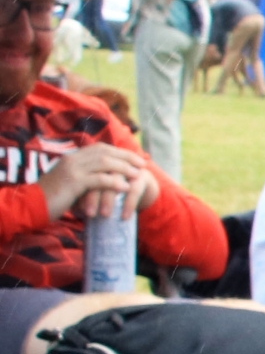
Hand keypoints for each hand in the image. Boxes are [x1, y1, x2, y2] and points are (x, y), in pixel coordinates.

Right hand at [38, 145, 156, 221]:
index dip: (119, 152)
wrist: (32, 205)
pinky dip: (114, 182)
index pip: (99, 148)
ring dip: (124, 168)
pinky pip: (98, 179)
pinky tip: (125, 187)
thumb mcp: (68, 185)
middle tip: (143, 164)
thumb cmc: (51, 199)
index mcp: (72, 158)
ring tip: (138, 175)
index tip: (134, 158)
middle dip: (126, 157)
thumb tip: (99, 184)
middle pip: (105, 152)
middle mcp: (72, 160)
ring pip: (104, 163)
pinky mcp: (73, 182)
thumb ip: (83, 180)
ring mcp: (72, 169)